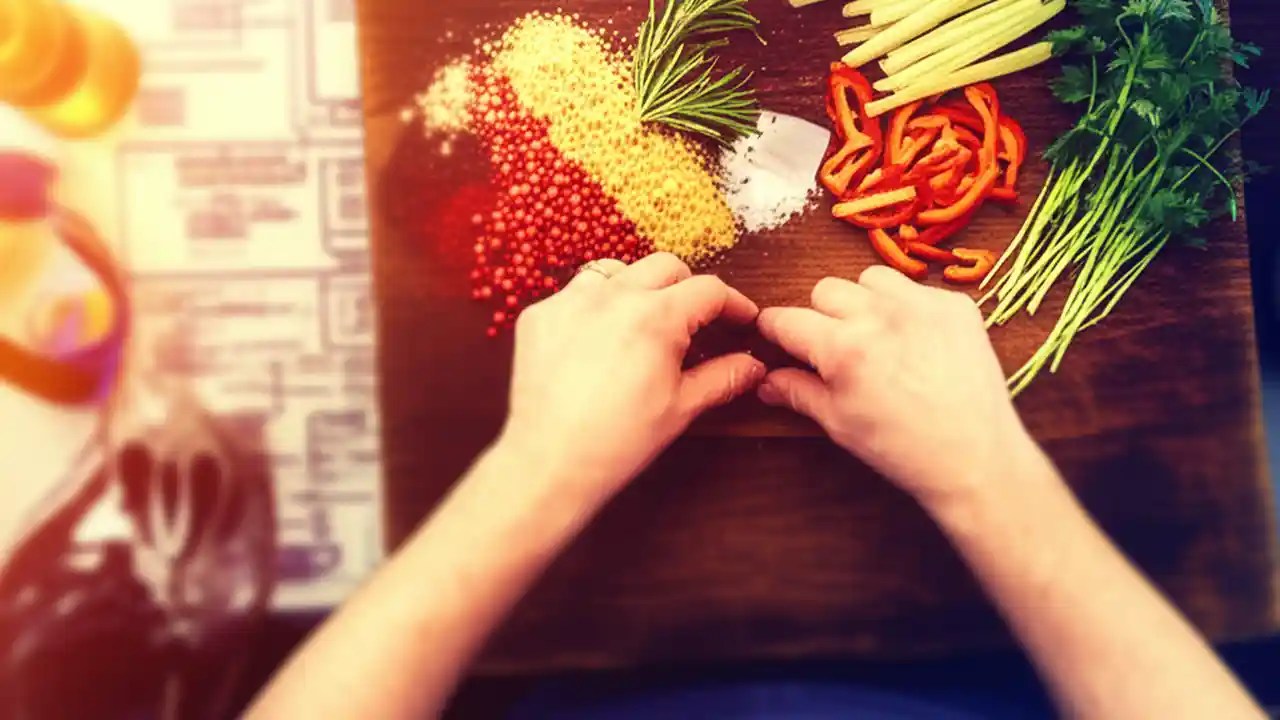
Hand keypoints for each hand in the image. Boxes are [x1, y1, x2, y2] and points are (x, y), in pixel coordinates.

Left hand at [499, 253, 762, 504]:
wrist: (550, 462)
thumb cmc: (618, 441)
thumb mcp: (681, 407)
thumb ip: (722, 378)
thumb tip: (753, 366)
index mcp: (656, 317)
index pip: (708, 290)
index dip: (732, 304)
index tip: (740, 318)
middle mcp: (613, 296)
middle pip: (665, 267)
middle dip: (687, 289)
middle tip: (695, 321)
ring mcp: (571, 301)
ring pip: (618, 271)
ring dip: (638, 289)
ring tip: (643, 325)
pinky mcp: (540, 315)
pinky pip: (575, 294)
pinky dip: (594, 307)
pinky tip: (598, 341)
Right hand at [756, 266, 1035, 512]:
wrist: (976, 460)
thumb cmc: (902, 449)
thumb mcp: (840, 424)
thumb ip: (798, 392)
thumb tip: (766, 380)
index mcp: (843, 348)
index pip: (787, 319)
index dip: (775, 329)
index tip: (776, 335)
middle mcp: (880, 315)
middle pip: (825, 290)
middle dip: (821, 315)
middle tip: (836, 348)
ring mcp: (922, 304)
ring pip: (870, 280)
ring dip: (863, 302)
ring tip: (877, 338)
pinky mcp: (956, 305)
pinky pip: (915, 289)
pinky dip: (906, 308)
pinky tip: (915, 343)